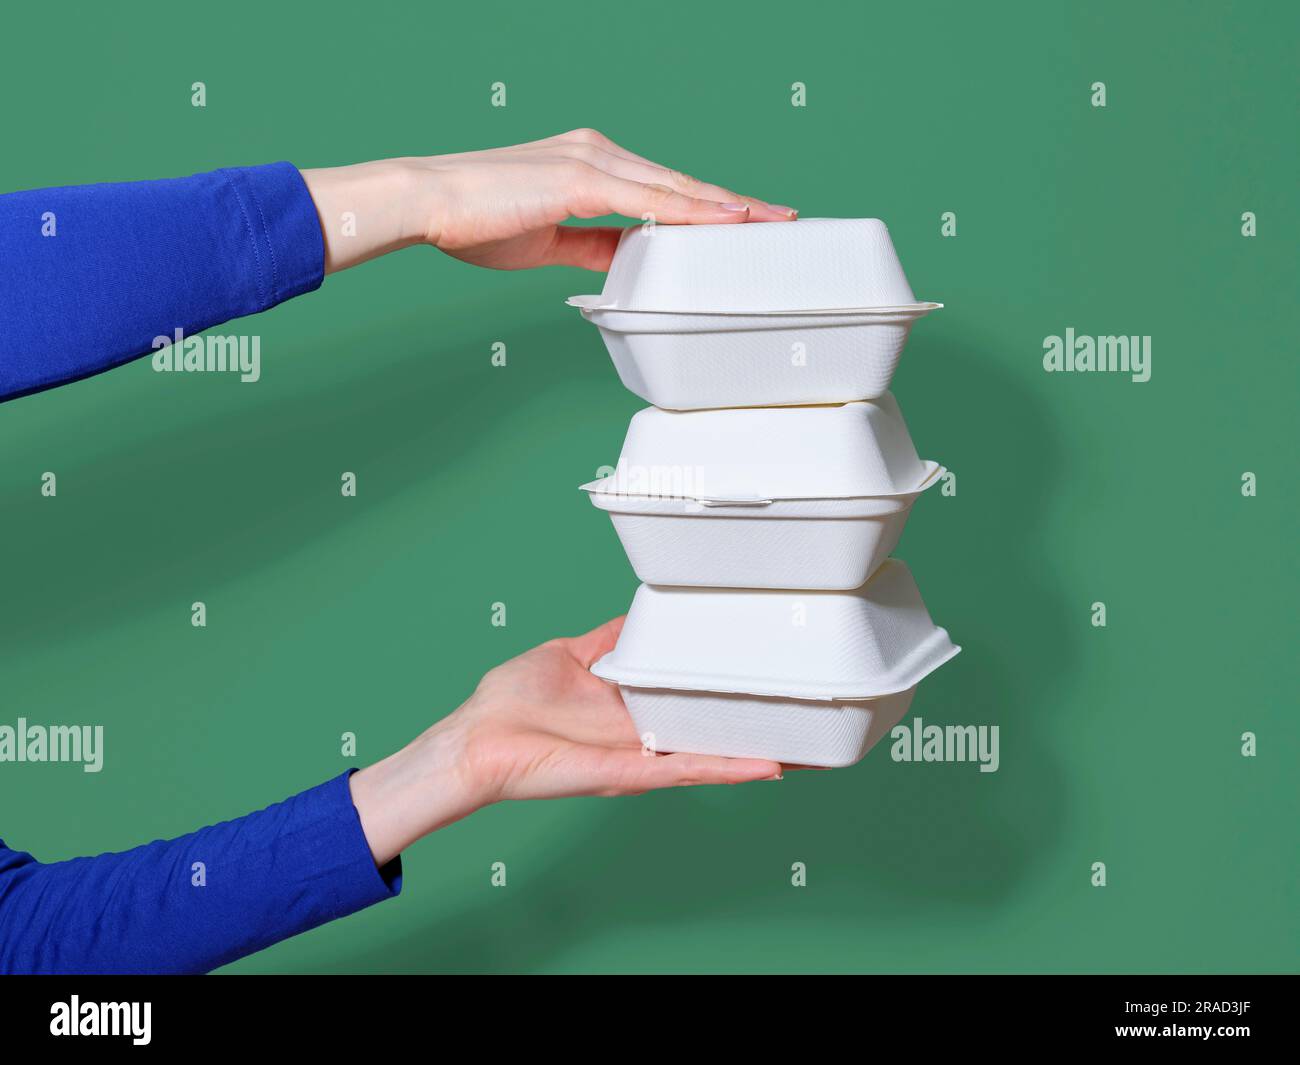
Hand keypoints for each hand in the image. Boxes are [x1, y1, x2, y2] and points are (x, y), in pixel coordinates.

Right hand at [302, 129, 796, 273]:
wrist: (428, 200)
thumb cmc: (475, 219)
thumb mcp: (547, 238)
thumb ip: (592, 245)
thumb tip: (626, 262)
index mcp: (590, 163)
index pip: (664, 189)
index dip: (708, 207)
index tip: (745, 222)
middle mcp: (599, 152)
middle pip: (683, 183)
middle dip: (735, 204)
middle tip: (781, 218)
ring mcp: (594, 161)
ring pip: (677, 187)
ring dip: (728, 207)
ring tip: (771, 222)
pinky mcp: (583, 178)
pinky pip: (652, 199)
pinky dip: (694, 211)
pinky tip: (727, 220)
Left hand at [349, 618, 783, 865]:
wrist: (476, 739)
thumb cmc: (511, 702)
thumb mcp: (568, 653)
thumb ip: (611, 639)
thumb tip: (644, 613)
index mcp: (633, 707)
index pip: (692, 698)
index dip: (730, 691)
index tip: (772, 675)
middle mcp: (644, 734)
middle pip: (714, 733)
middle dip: (763, 732)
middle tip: (817, 722)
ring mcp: (640, 756)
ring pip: (712, 756)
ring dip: (760, 754)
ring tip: (814, 753)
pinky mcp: (627, 773)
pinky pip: (683, 769)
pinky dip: (725, 768)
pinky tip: (766, 765)